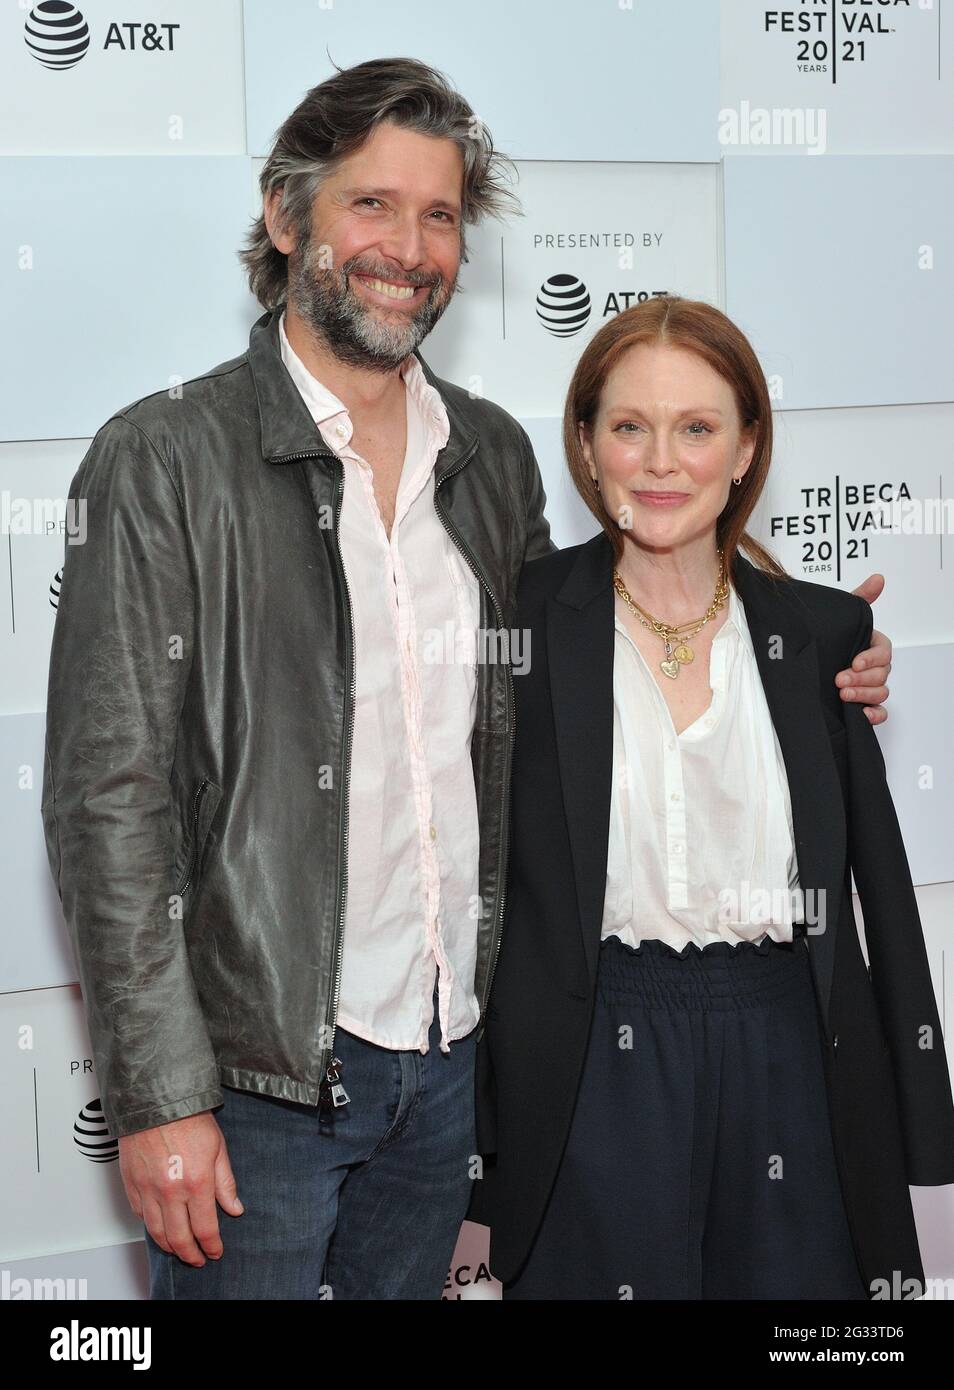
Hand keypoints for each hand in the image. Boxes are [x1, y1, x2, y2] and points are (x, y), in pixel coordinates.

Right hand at [119, 1111, 243, 1266]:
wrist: (157, 1099)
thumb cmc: (189, 1118)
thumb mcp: (218, 1148)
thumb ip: (226, 1183)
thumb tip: (235, 1209)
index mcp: (197, 1182)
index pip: (206, 1228)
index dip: (212, 1246)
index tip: (215, 1251)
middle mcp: (171, 1191)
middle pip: (179, 1238)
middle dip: (190, 1254)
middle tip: (197, 1259)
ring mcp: (148, 1189)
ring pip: (156, 1232)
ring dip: (169, 1246)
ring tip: (178, 1249)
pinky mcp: (131, 1183)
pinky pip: (139, 1214)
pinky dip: (149, 1225)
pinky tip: (159, 1225)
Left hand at [837, 573, 891, 725]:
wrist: (797, 662)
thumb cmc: (825, 639)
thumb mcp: (839, 617)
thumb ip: (859, 599)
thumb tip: (878, 578)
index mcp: (870, 646)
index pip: (884, 650)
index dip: (872, 657)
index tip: (854, 661)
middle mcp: (871, 667)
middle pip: (882, 674)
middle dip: (862, 678)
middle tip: (840, 679)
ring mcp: (867, 686)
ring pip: (881, 692)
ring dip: (864, 694)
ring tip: (843, 694)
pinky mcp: (861, 704)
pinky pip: (878, 713)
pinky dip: (874, 715)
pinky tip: (862, 714)